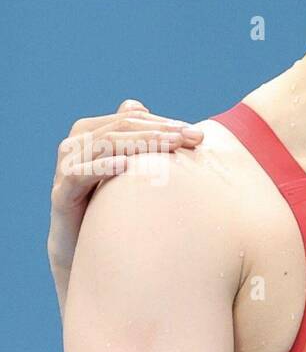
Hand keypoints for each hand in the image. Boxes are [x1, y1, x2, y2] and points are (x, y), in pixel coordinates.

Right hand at [48, 99, 203, 305]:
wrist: (84, 249)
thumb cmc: (114, 208)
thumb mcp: (133, 173)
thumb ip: (139, 140)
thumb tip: (138, 102)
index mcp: (92, 134)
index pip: (131, 118)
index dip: (164, 122)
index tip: (198, 135)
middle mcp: (75, 146)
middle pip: (119, 128)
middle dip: (159, 131)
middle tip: (192, 139)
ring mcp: (65, 169)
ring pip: (102, 145)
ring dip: (139, 143)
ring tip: (171, 147)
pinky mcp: (60, 195)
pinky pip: (78, 175)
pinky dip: (102, 167)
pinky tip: (127, 165)